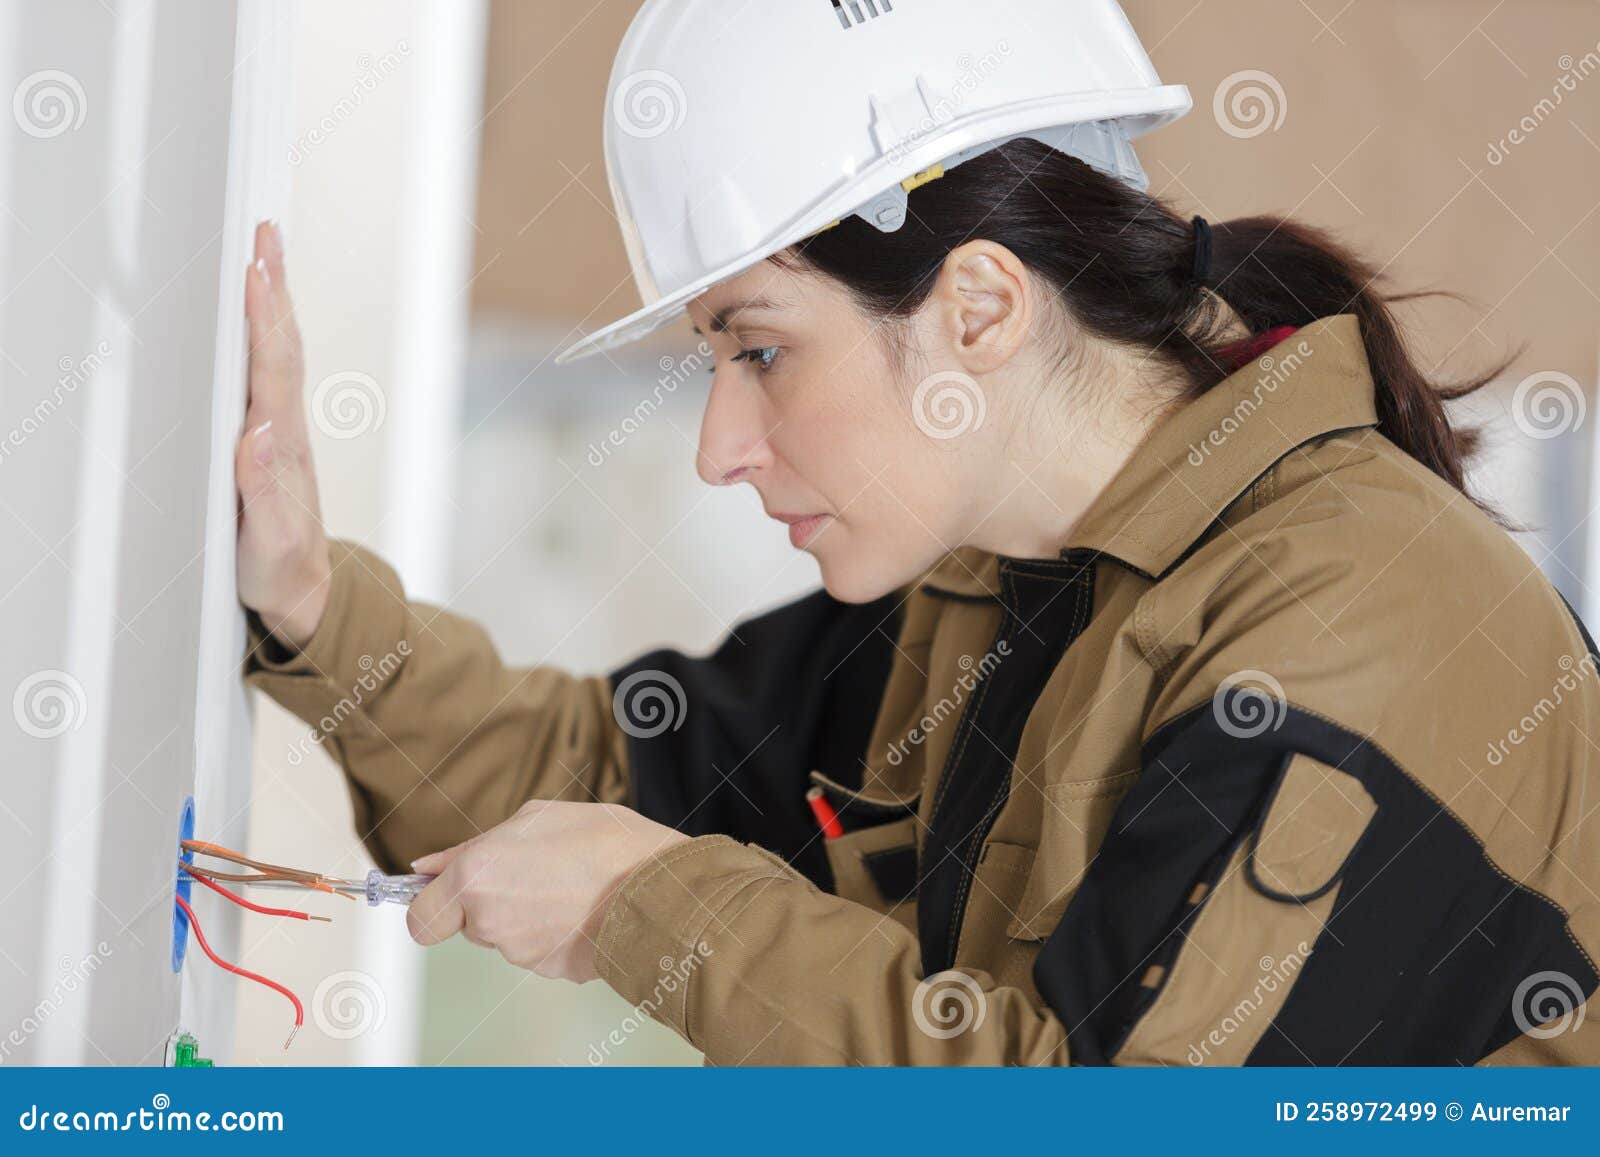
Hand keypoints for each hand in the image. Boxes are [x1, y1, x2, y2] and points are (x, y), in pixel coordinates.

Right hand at [235, 219, 330, 650]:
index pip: (273, 369)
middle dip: (273, 287)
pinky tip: (258, 310)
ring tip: (263, 250)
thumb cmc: (281, 567)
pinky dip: (262, 333)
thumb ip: (261, 488)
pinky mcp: (269, 437)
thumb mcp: (268, 539)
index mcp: (279, 445)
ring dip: (271, 300)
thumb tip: (256, 433)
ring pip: (277, 353)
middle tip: (266, 231)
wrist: (304, 592)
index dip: (265, 318)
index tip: (258, 270)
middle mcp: (283, 429)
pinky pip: (267, 371)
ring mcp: (278, 430)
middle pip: (280, 346)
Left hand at [405, 800, 692, 982]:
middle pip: (469, 924)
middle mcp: (490, 920)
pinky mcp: (551, 971)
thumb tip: (427, 868)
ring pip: (505, 937)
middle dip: (489, 903)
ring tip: (567, 885)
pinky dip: (554, 933)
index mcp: (476, 875)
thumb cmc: (605, 842)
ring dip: (525, 915)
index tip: (446, 895)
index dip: (431, 907)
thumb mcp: (536, 817)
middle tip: (531, 874)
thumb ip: (473, 845)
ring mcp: (520, 952)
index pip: (420, 918)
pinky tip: (582, 908)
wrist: (660, 887)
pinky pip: (539, 951)